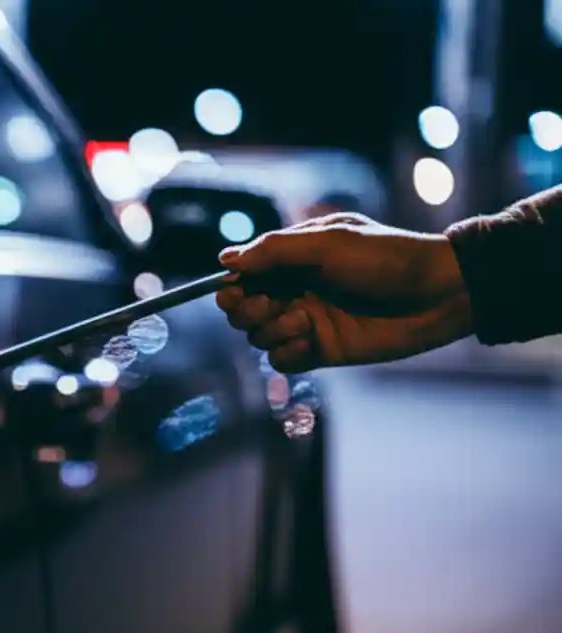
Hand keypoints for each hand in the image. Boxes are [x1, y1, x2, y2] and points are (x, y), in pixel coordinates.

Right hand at [214, 213, 472, 372]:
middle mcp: (294, 291)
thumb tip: (224, 259)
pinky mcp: (321, 351)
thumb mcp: (327, 243)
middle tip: (271, 305)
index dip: (232, 286)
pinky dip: (288, 353)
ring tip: (304, 321)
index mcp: (293, 260)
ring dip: (272, 330)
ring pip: (259, 336)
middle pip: (242, 310)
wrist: (437, 294)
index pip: (243, 276)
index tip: (235, 290)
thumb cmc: (385, 259)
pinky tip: (311, 342)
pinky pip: (282, 360)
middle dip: (246, 310)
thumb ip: (273, 250)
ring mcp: (307, 322)